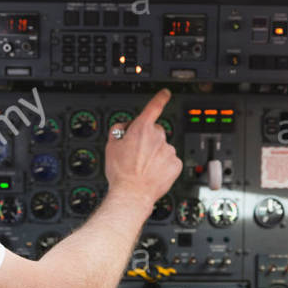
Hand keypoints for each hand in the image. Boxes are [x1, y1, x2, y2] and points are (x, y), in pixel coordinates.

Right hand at [104, 89, 182, 204]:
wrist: (132, 193)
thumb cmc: (121, 172)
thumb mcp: (111, 146)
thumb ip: (118, 130)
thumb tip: (124, 127)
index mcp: (142, 129)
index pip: (154, 107)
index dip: (160, 98)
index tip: (165, 93)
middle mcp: (158, 137)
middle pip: (155, 132)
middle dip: (148, 139)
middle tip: (137, 154)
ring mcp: (168, 150)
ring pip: (162, 148)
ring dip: (155, 154)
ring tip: (143, 167)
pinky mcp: (175, 164)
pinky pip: (170, 161)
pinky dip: (163, 165)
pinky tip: (153, 173)